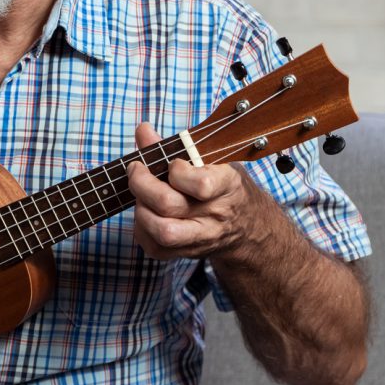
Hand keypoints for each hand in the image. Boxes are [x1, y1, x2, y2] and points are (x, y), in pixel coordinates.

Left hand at [127, 122, 254, 259]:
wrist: (248, 227)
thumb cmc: (224, 186)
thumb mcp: (211, 161)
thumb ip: (175, 146)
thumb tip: (143, 130)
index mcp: (226, 185)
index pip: (201, 184)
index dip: (177, 171)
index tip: (173, 163)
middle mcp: (215, 215)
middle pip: (168, 205)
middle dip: (141, 184)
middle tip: (136, 171)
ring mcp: (202, 238)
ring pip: (163, 232)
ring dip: (141, 210)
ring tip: (141, 196)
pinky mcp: (187, 254)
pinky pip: (155, 248)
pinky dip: (141, 230)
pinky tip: (146, 214)